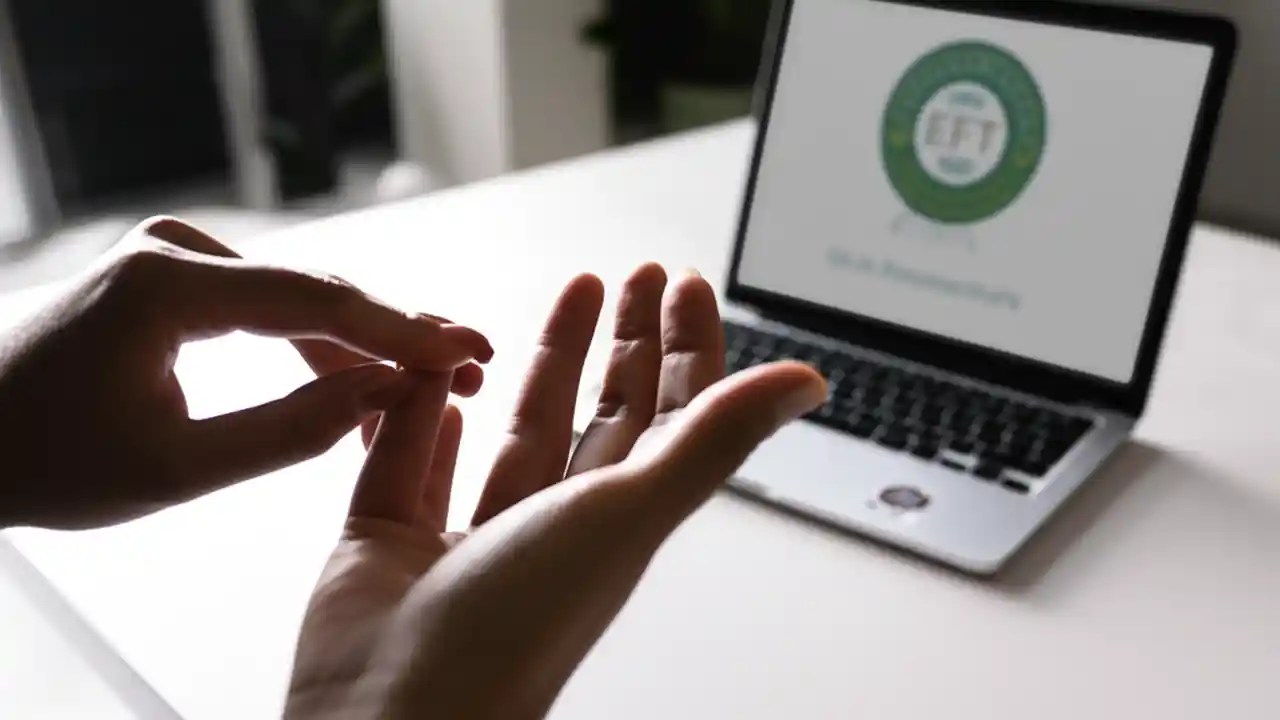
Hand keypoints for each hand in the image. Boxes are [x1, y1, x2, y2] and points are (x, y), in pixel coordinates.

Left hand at [0, 217, 491, 528]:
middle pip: (317, 289)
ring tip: (438, 375)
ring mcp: (175, 256)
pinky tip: (363, 377)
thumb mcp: (176, 470)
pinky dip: (317, 341)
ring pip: (299, 297)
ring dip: (365, 339)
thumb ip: (289, 431)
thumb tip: (385, 394)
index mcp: (167, 287)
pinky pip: (268, 304)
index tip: (467, 354)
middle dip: (398, 331)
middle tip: (476, 361)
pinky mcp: (176, 275)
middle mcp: (175, 250)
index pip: (314, 300)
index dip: (401, 331)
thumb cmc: (50, 462)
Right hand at [286, 266, 825, 719]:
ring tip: (569, 292)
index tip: (685, 282)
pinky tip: (443, 382)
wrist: (395, 708)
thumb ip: (715, 438)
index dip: (685, 346)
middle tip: (637, 274)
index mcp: (619, 519)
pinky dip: (427, 420)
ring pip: (523, 426)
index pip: (671, 415)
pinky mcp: (392, 537)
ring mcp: (475, 532)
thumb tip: (808, 382)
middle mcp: (556, 522)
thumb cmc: (517, 624)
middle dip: (626, 339)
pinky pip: (411, 461)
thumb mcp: (631, 511)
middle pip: (606, 412)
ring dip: (546, 359)